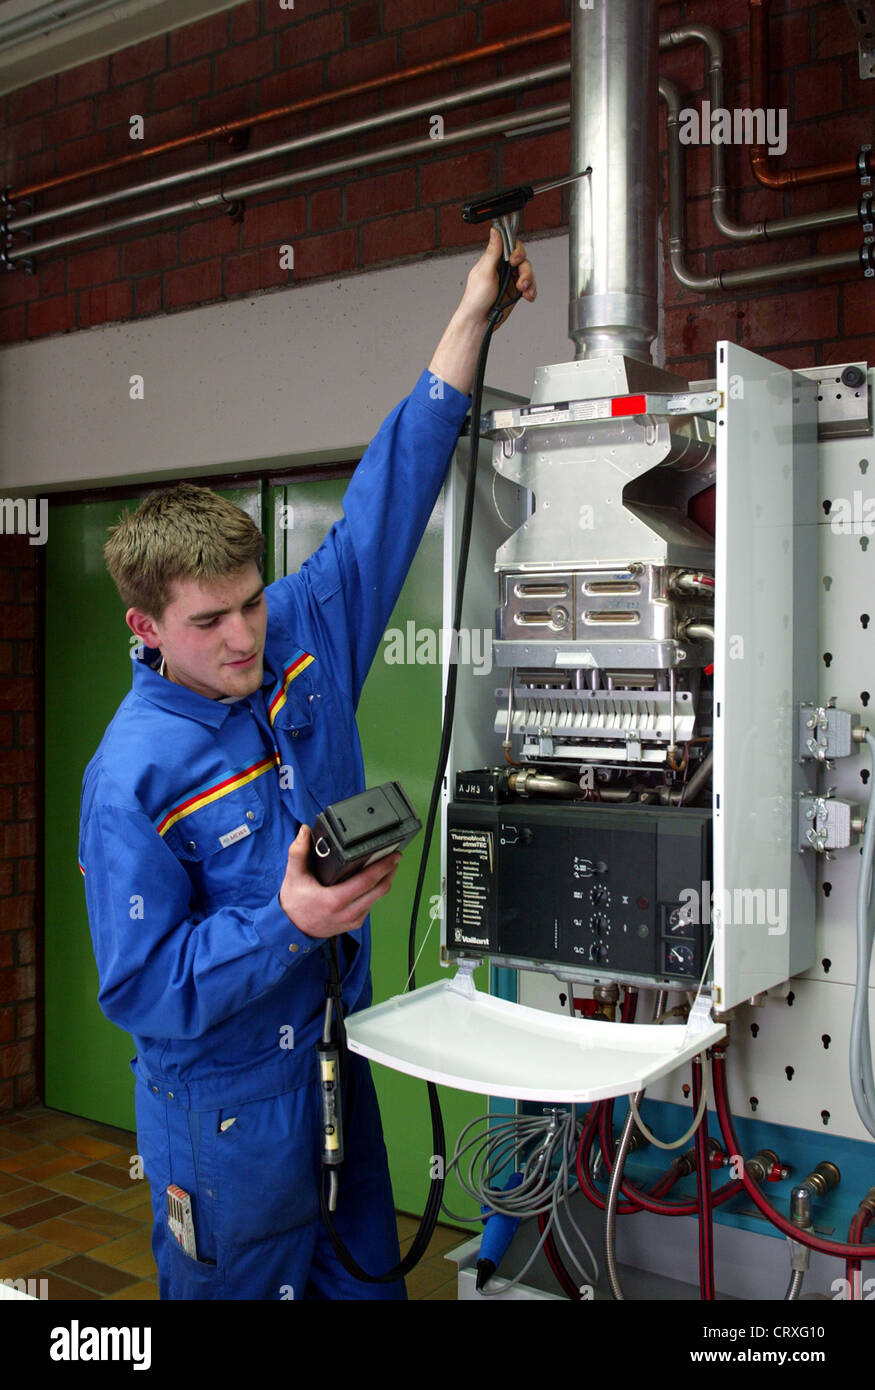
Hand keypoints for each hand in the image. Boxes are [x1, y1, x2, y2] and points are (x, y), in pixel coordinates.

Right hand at [278, 824, 401, 938]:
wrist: (291, 929)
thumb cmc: (294, 903)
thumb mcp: (293, 876)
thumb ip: (298, 852)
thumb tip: (304, 831)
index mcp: (335, 900)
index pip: (367, 881)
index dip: (384, 867)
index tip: (394, 855)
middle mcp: (347, 912)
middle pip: (379, 890)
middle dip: (390, 871)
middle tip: (395, 856)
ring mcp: (353, 920)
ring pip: (378, 898)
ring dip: (385, 881)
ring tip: (388, 866)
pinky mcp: (354, 924)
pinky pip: (371, 906)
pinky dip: (376, 892)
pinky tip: (375, 881)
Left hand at [427, 228, 536, 394]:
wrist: (479, 321)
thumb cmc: (475, 299)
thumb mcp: (484, 272)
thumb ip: (492, 252)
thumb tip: (494, 232)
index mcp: (492, 260)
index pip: (509, 246)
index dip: (516, 251)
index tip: (514, 259)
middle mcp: (502, 268)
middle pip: (522, 259)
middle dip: (524, 269)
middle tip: (520, 278)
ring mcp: (509, 280)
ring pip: (527, 273)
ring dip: (529, 280)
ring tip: (523, 289)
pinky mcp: (514, 292)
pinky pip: (528, 286)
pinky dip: (531, 290)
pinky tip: (528, 296)